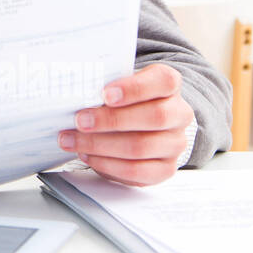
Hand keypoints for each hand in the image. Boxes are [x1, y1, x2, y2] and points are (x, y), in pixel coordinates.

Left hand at [57, 63, 194, 186]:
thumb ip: (104, 86)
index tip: (105, 94)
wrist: (139, 123)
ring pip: (141, 146)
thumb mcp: (117, 85)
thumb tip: (75, 93)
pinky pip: (137, 171)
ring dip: (100, 145)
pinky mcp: (165, 168)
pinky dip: (107, 164)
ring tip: (73, 140)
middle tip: (80, 120)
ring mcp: (174, 143)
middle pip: (154, 117)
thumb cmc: (123, 100)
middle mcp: (178, 114)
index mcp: (169, 85)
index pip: (163, 81)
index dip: (134, 88)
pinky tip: (88, 155)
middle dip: (111, 120)